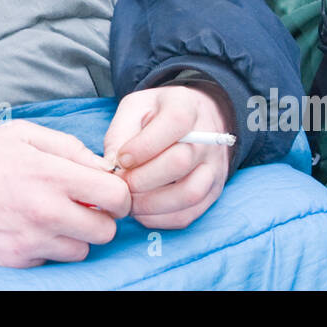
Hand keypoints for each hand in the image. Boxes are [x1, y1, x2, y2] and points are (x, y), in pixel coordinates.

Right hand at [0, 119, 131, 267]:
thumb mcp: (25, 133)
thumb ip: (69, 147)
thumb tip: (103, 167)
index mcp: (52, 174)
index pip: (116, 196)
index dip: (118, 194)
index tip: (106, 191)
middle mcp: (45, 211)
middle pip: (106, 230)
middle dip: (101, 218)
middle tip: (84, 206)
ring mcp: (31, 240)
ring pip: (82, 250)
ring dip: (76, 235)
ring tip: (54, 216)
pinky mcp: (17, 260)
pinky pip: (53, 260)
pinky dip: (49, 247)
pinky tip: (31, 227)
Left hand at [103, 83, 232, 229]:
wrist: (191, 121)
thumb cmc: (156, 115)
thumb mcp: (134, 108)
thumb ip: (121, 133)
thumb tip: (112, 167)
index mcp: (186, 106)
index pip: (174, 123)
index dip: (144, 146)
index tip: (121, 159)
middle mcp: (208, 137)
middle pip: (180, 162)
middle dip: (143, 179)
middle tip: (121, 184)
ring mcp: (213, 167)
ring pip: (189, 193)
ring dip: (152, 204)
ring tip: (129, 201)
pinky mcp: (212, 192)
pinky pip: (189, 214)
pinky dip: (161, 219)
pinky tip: (142, 211)